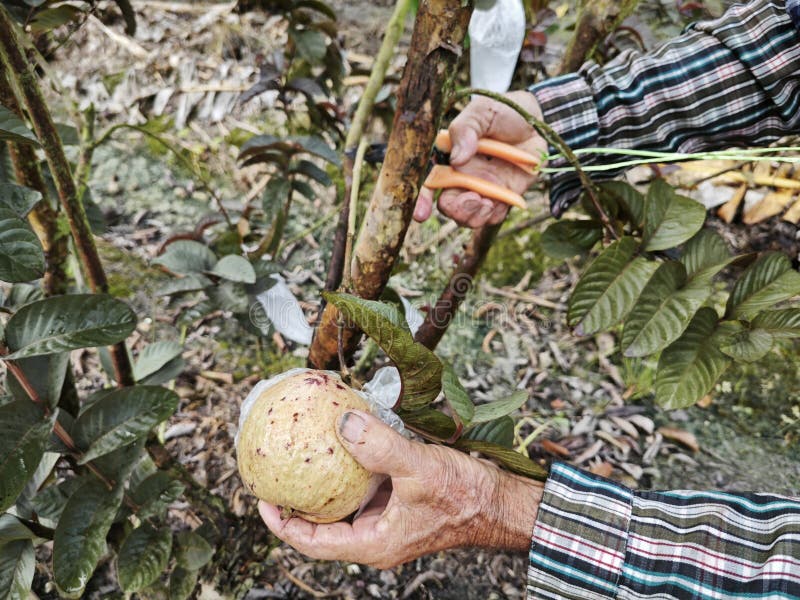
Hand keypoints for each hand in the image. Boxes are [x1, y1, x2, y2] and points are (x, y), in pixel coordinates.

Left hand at [259, 410, 542, 568]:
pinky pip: (366, 483)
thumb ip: (379, 447)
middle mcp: (376, 533)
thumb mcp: (418, 470)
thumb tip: (343, 424)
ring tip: (303, 453)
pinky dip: (352, 465)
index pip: (314, 542)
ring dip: (325, 479)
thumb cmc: (465, 498)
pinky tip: (346, 439)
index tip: (263, 500)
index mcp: (374, 543)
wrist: (500, 501)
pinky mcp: (399, 499)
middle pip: (324, 523)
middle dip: (298, 500)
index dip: (283, 524)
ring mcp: (388, 517)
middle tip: (277, 472)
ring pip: (345, 501)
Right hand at [413, 90, 546, 227]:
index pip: (429, 181)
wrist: (538, 119)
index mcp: (448, 156)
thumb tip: (456, 159)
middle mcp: (461, 177)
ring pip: (468, 217)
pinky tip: (502, 200)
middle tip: (472, 198)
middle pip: (447, 205)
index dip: (421, 200)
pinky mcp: (503, 197)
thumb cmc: (503, 112)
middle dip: (456, 209)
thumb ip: (466, 130)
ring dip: (474, 215)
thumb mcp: (481, 111)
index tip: (422, 214)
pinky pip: (492, 217)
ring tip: (487, 201)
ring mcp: (482, 189)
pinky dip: (493, 214)